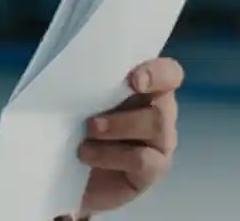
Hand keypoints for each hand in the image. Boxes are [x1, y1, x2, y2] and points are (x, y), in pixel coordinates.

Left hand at [73, 57, 183, 217]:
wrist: (69, 170)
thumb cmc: (78, 125)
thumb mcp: (82, 100)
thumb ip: (92, 83)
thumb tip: (78, 70)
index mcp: (147, 88)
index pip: (169, 73)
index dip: (157, 73)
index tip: (133, 80)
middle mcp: (160, 112)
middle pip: (164, 102)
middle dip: (126, 107)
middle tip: (93, 120)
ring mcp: (161, 143)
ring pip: (157, 126)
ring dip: (118, 128)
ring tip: (88, 133)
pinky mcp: (153, 170)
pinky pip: (143, 160)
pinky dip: (112, 155)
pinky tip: (88, 155)